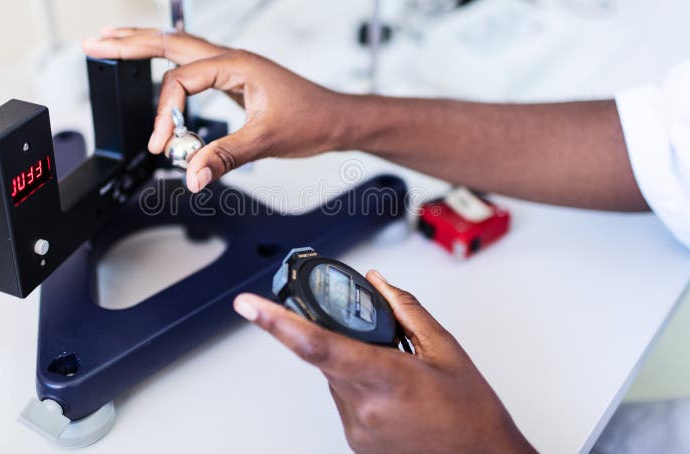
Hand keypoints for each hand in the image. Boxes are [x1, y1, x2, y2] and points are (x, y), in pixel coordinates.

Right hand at [82, 27, 349, 191]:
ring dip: (145, 43)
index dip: (166, 114)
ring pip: (179, 47)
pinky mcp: (234, 78)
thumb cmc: (312, 121)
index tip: (164, 146)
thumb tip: (194, 175)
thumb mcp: (266, 141)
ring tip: (112, 41)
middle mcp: (231, 59)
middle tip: (94, 43)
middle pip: (169, 42)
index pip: (182, 81)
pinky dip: (167, 60)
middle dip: (129, 43)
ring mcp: (232, 66)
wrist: (337, 119)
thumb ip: (226, 157)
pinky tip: (156, 61)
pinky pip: (192, 63)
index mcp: (237, 65)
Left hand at [233, 272, 534, 453]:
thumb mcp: (447, 351)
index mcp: (386, 378)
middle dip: (344, 335)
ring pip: (336, 376)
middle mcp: (363, 408)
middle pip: (328, 355)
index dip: (276, 322)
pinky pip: (346, 399)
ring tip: (400, 373)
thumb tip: (376, 283)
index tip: (250, 305)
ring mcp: (357, 429)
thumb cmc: (472, 417)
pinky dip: (362, 385)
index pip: (316, 345)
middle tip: (375, 334)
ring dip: (356, 363)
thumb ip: (405, 310)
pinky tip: (396, 393)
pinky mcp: (357, 441)